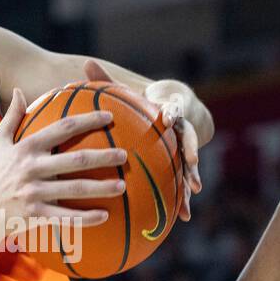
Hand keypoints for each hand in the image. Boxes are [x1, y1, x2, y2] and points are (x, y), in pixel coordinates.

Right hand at [0, 88, 127, 243]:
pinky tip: (105, 215)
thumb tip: (20, 91)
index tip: (108, 117)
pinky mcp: (35, 214)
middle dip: (103, 156)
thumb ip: (12, 117)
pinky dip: (86, 218)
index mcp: (26, 148)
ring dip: (101, 188)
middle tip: (124, 154)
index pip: (62, 128)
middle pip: (75, 160)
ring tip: (122, 186)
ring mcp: (34, 193)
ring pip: (74, 190)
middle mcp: (31, 169)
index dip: (87, 120)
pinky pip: (65, 217)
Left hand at [83, 60, 202, 220]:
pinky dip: (185, 201)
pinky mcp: (183, 165)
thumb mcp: (129, 91)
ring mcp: (185, 148)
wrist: (176, 110)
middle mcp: (182, 129)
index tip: (168, 116)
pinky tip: (185, 218)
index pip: (175, 109)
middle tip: (192, 159)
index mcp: (170, 110)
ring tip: (195, 191)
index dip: (173, 112)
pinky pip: (183, 184)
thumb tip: (85, 62)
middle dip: (192, 148)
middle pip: (190, 138)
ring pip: (192, 164)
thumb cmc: (144, 101)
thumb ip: (108, 81)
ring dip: (193, 177)